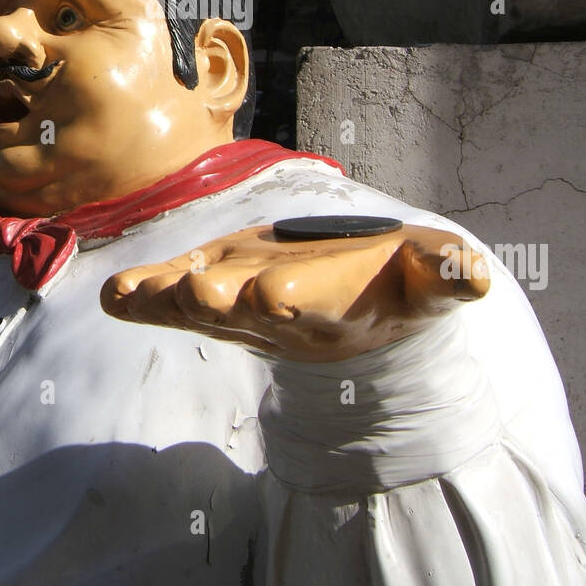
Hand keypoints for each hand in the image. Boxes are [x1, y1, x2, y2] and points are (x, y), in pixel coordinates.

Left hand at [100, 224, 489, 361]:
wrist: (352, 311)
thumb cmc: (388, 286)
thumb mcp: (425, 279)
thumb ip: (445, 274)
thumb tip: (474, 275)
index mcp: (327, 305)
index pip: (304, 304)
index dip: (287, 299)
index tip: (270, 293)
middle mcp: (274, 310)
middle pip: (240, 307)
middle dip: (218, 298)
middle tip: (195, 291)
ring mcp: (234, 302)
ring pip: (195, 302)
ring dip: (163, 299)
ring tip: (127, 295)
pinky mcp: (207, 282)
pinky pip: (167, 295)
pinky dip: (141, 298)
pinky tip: (112, 295)